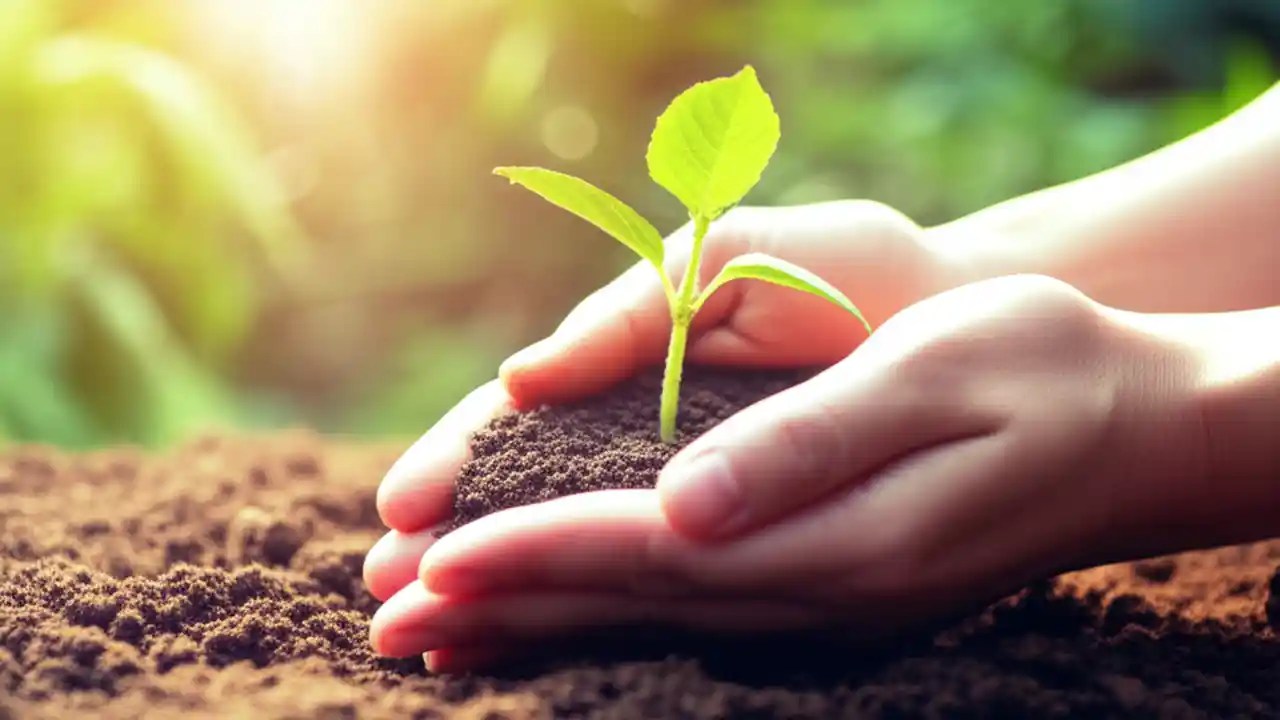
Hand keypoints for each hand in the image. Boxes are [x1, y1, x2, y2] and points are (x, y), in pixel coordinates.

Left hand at [369, 275, 1211, 669]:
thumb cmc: (1046, 373)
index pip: (647, 553)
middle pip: (629, 603)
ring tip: (444, 630)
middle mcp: (819, 590)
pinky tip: (561, 610)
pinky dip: (607, 608)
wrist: (1139, 431)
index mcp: (835, 538)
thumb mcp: (935, 376)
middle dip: (505, 605)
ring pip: (651, 617)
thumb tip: (682, 504)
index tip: (433, 558)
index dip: (532, 553)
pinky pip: (692, 610)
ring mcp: (828, 603)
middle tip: (392, 618)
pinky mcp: (834, 589)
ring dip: (541, 617)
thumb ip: (807, 444)